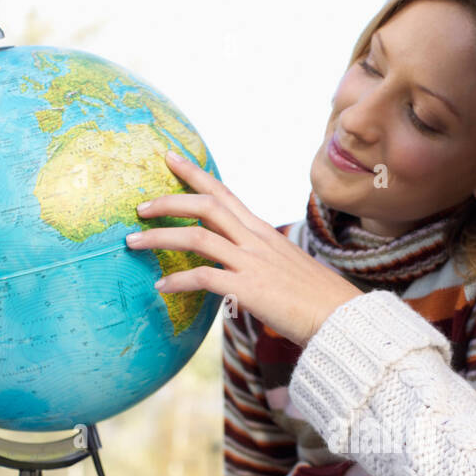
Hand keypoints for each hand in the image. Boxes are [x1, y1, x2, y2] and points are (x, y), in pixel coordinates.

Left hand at [126, 151, 362, 346]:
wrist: (342, 318)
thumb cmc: (316, 299)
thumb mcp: (285, 267)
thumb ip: (259, 259)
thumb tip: (234, 265)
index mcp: (262, 232)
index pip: (224, 192)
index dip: (194, 173)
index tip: (169, 157)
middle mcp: (255, 240)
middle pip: (205, 205)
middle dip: (168, 201)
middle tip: (139, 207)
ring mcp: (252, 263)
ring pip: (196, 238)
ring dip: (159, 238)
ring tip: (133, 243)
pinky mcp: (248, 289)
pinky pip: (203, 278)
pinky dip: (178, 281)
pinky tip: (161, 287)